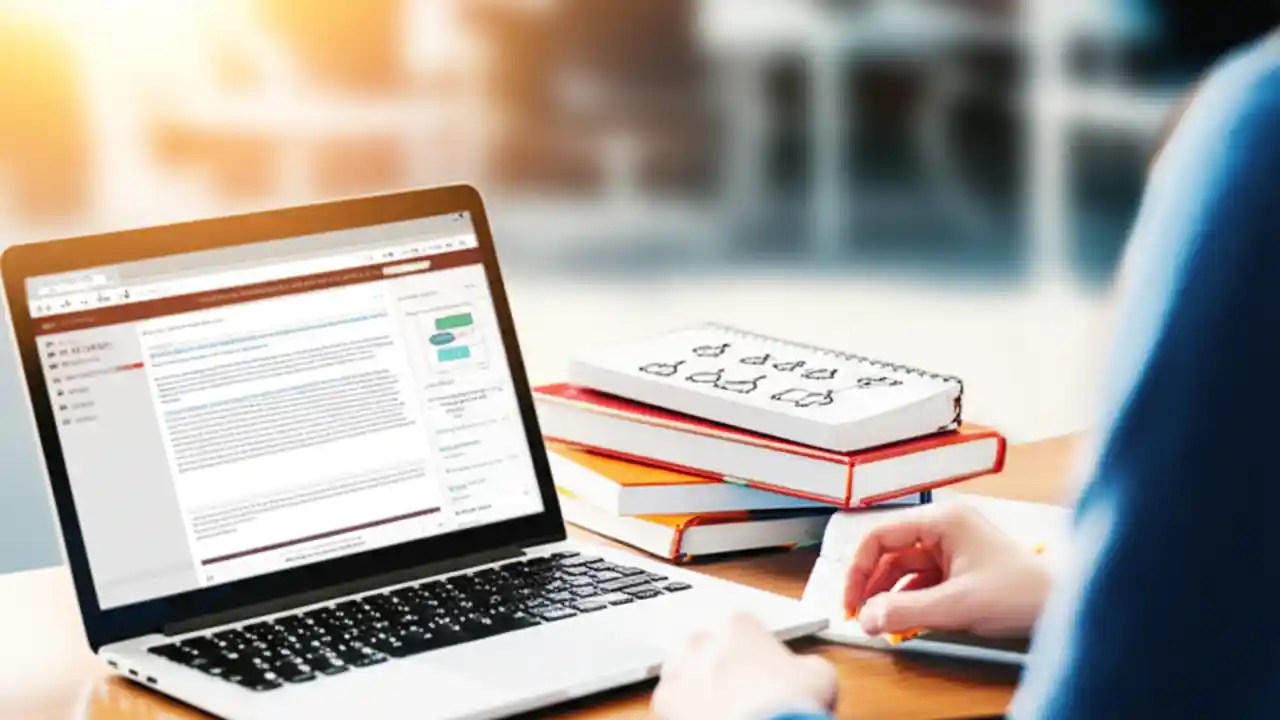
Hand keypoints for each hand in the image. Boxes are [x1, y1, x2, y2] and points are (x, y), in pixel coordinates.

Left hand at [653, 613, 835, 719]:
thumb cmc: (792, 704)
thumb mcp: (820, 675)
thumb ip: (806, 662)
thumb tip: (805, 669)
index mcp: (738, 624)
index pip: (743, 625)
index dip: (755, 647)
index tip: (762, 666)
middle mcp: (702, 640)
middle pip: (707, 645)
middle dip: (719, 662)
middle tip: (739, 689)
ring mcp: (679, 670)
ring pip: (684, 671)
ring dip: (698, 684)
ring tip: (719, 707)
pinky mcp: (664, 702)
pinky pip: (672, 703)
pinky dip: (684, 711)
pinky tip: (703, 718)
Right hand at [844, 504, 1051, 637]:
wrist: (1061, 605)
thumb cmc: (1022, 593)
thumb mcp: (956, 605)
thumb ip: (905, 611)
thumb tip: (867, 617)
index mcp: (942, 520)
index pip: (880, 536)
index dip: (858, 569)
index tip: (851, 600)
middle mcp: (943, 528)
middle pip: (888, 553)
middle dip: (872, 585)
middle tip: (859, 615)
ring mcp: (951, 547)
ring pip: (902, 569)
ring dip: (888, 596)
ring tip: (879, 622)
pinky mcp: (957, 568)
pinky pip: (919, 581)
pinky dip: (907, 600)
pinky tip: (902, 621)